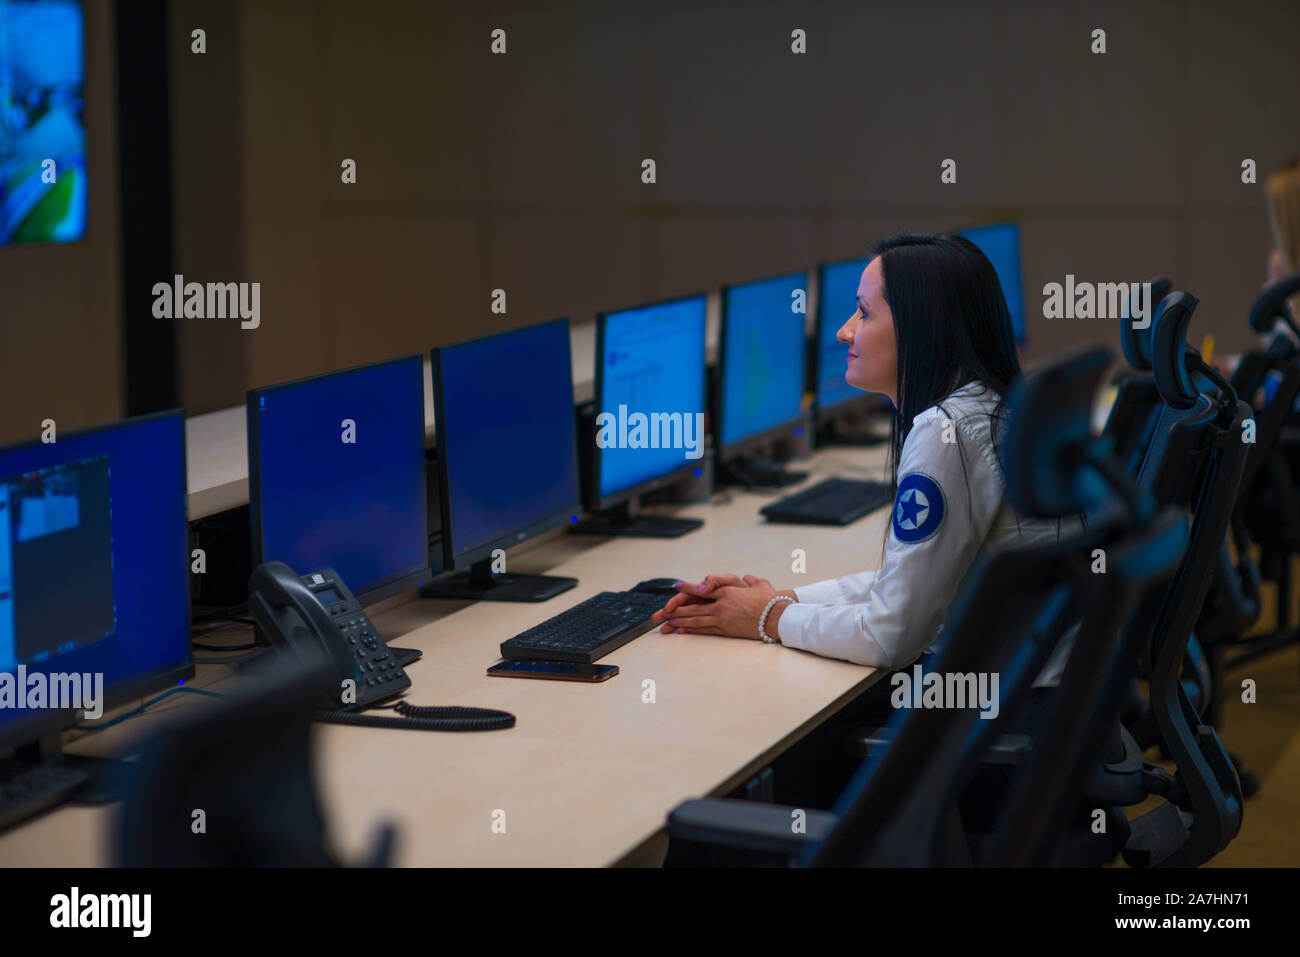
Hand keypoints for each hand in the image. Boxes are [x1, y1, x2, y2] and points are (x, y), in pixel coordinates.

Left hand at [657, 575, 779, 640]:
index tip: (675, 587)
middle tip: (661, 614)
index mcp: (726, 591)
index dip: (687, 589)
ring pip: (696, 620)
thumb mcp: (759, 585)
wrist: (777, 617)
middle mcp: (721, 605)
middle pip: (693, 607)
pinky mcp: (726, 630)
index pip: (701, 589)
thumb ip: (750, 580)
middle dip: (675, 611)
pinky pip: (705, 630)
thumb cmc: (770, 600)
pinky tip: (684, 631)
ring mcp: (722, 619)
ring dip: (680, 622)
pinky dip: (693, 630)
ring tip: (667, 624)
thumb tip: (747, 578)